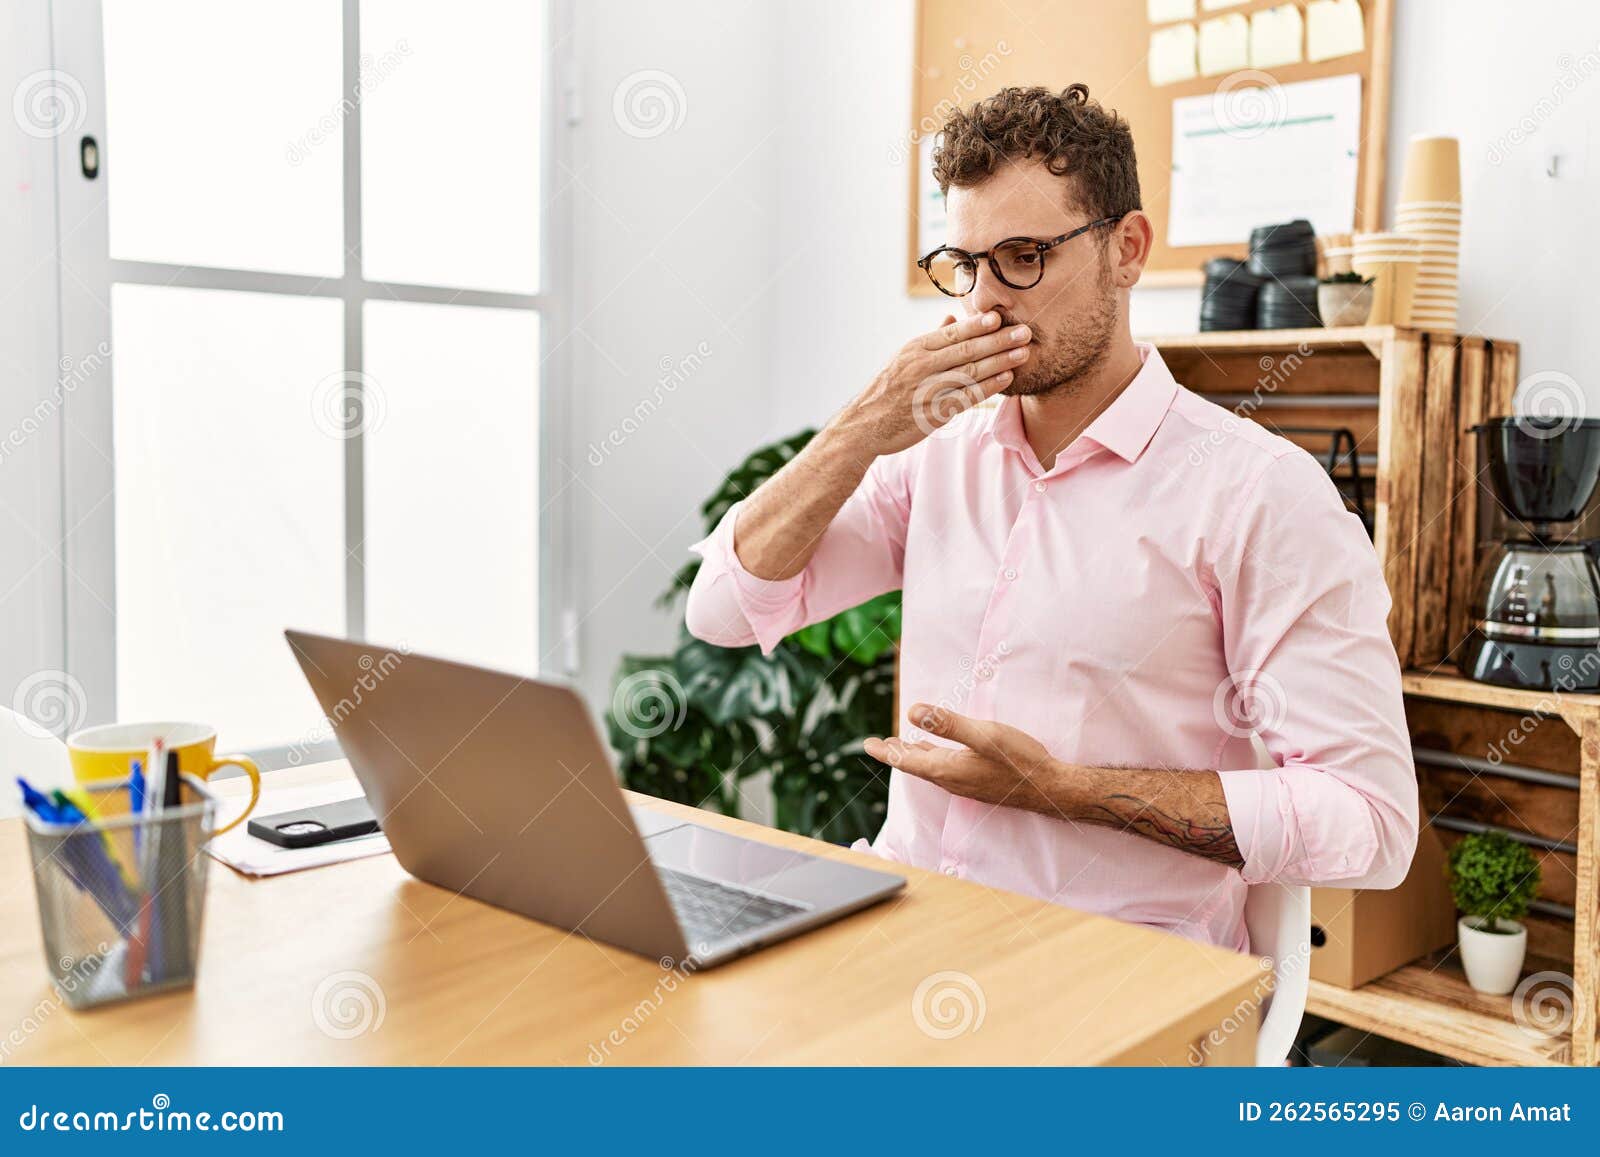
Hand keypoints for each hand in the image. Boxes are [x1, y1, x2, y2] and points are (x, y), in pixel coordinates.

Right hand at [831, 312, 1031, 455]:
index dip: (977, 325)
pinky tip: (1006, 379)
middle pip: (966, 350)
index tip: (1001, 316)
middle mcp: (921, 367)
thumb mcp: (903, 358)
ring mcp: (927, 390)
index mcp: (915, 349)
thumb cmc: (887, 389)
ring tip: (1023, 353)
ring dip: (1000, 362)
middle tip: (1025, 331)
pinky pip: (966, 397)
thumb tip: (953, 317)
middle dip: (998, 340)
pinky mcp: (933, 414)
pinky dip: (987, 387)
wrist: (864, 425)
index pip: (952, 333)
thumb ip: (932, 339)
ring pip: (970, 372)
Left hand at [863, 702, 1061, 810]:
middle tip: (877, 744)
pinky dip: (934, 758)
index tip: (867, 744)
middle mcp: (952, 780)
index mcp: (947, 769)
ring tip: (901, 746)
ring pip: (931, 768)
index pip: (907, 759)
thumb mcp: (984, 735)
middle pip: (915, 765)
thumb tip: (913, 711)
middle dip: (896, 753)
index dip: (886, 750)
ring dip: (914, 755)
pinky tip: (940, 754)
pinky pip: (946, 770)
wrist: (1051, 789)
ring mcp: (966, 784)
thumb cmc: (1020, 761)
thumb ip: (948, 724)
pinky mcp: (978, 782)